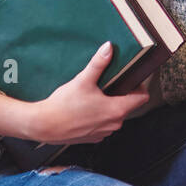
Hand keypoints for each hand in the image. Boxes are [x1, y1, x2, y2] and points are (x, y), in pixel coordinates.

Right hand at [30, 42, 149, 144]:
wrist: (44, 126)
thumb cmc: (63, 106)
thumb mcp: (83, 80)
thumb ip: (98, 63)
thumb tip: (108, 48)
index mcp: (116, 110)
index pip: (142, 98)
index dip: (138, 86)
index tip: (130, 79)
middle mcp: (113, 124)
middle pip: (128, 106)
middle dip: (121, 94)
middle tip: (108, 83)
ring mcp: (104, 132)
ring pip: (115, 115)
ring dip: (109, 106)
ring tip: (94, 96)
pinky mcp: (94, 137)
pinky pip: (104, 124)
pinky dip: (99, 116)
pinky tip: (86, 108)